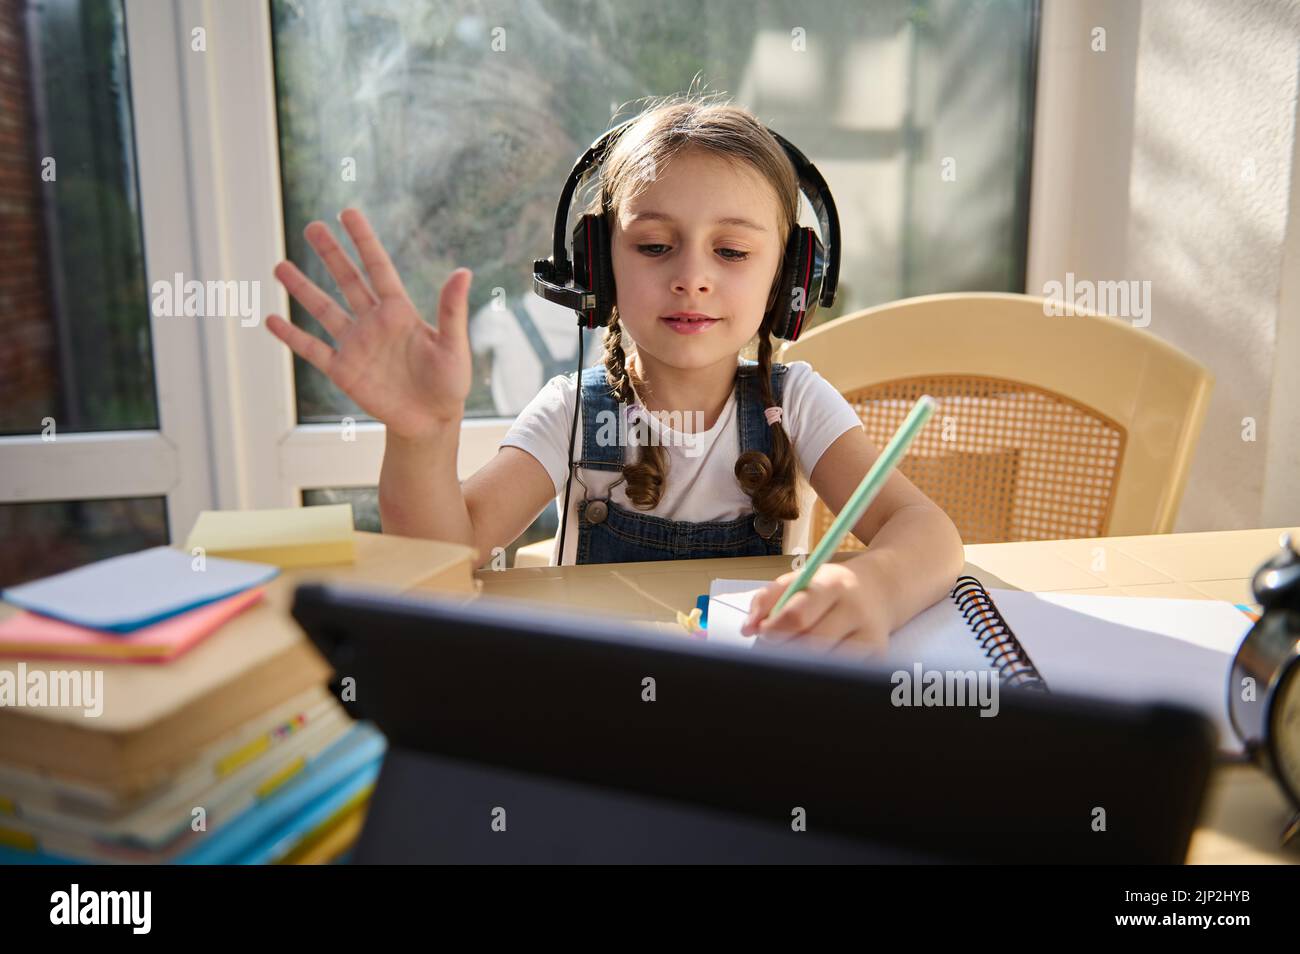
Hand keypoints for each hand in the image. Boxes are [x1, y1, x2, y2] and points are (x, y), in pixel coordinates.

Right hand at [265, 208, 472, 439]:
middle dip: (330, 254)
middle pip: (347, 281)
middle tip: (312, 226)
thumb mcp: (454, 346)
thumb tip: (463, 271)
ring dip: (303, 289)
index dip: (363, 241)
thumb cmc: (450, 382)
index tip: (348, 213)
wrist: (432, 420)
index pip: (377, 268)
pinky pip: (313, 349)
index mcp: (400, 311)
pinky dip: (292, 336)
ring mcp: (356, 345)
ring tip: (280, 267)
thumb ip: (451, 310)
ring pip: (324, 310)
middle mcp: (374, 322)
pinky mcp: (343, 370)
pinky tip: (272, 319)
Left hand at [739, 562, 890, 659]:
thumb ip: (767, 598)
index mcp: (832, 584)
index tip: (764, 633)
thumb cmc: (829, 587)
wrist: (879, 588)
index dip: (774, 630)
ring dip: (803, 661)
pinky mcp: (877, 656)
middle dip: (786, 649)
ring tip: (798, 650)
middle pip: (812, 644)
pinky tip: (821, 657)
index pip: (798, 615)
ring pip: (825, 662)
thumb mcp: (800, 579)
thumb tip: (748, 628)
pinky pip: (840, 672)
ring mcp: (869, 635)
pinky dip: (823, 669)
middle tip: (777, 646)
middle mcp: (855, 609)